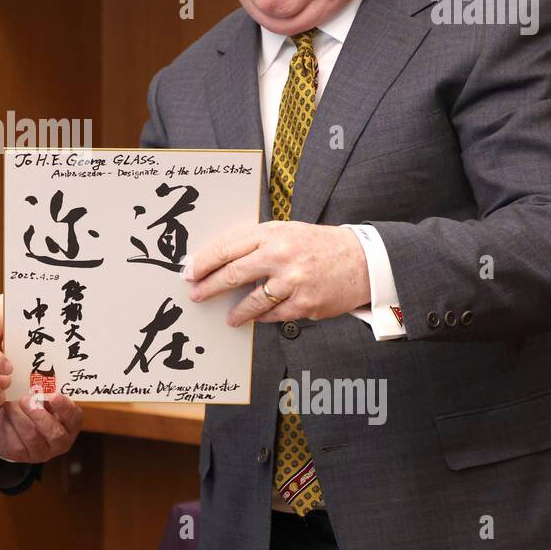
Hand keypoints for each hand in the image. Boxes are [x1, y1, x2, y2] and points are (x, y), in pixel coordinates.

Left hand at [0, 393, 82, 463]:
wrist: (13, 428)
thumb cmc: (34, 409)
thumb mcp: (43, 401)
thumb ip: (45, 395)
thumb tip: (38, 385)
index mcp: (70, 425)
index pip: (74, 418)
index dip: (64, 407)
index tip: (52, 395)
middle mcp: (61, 442)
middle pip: (55, 433)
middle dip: (39, 415)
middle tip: (25, 400)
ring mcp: (43, 452)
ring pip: (32, 436)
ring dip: (18, 417)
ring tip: (10, 404)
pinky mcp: (24, 457)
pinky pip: (16, 442)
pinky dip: (8, 426)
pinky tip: (5, 417)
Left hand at [185, 221, 369, 326]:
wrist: (360, 259)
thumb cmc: (316, 244)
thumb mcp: (285, 231)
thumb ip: (254, 243)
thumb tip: (218, 260)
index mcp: (272, 233)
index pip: (227, 248)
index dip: (204, 262)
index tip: (189, 271)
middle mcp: (281, 255)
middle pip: (233, 274)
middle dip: (209, 287)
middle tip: (196, 295)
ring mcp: (293, 281)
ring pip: (251, 302)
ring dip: (236, 312)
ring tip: (229, 318)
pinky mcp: (305, 303)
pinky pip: (273, 315)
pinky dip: (263, 317)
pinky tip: (257, 317)